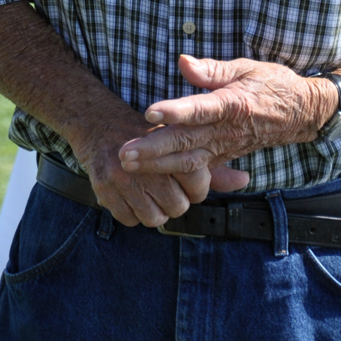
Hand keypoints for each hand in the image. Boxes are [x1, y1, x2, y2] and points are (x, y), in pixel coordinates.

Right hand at [68, 110, 244, 227]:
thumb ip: (211, 165)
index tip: (183, 182)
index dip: (195, 189)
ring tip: (146, 192)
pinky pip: (129, 220)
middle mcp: (147, 163)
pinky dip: (131, 213)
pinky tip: (128, 195)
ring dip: (153, 211)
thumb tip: (245, 180)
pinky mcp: (103, 188)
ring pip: (154, 219)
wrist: (95, 119)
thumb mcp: (178, 139)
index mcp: (169, 146)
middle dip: (173, 201)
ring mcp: (123, 177)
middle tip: (162, 186)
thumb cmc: (144, 132)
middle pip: (178, 207)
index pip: (198, 185)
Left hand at [118, 55, 331, 182]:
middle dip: (154, 148)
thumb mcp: (246, 67)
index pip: (199, 109)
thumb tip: (183, 62)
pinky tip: (149, 175)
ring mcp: (225, 147)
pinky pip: (197, 169)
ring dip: (157, 165)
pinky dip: (174, 174)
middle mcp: (227, 130)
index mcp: (232, 104)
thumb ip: (213, 69)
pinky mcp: (223, 157)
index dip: (174, 112)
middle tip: (124, 152)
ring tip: (129, 165)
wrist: (301, 113)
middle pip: (187, 141)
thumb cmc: (272, 85)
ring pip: (188, 161)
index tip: (149, 111)